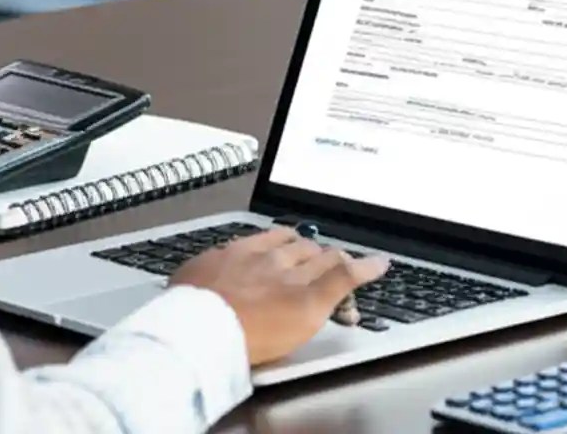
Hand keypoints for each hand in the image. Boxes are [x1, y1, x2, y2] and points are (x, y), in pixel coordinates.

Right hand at [170, 227, 390, 364]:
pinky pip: (346, 275)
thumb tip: (192, 282)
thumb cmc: (187, 311)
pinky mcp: (311, 298)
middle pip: (305, 246)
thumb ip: (199, 277)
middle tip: (320, 266)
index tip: (294, 249)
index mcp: (241, 252)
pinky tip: (380, 265)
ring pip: (327, 258)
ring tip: (346, 268)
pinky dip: (367, 269)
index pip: (276, 238)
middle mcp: (270, 257)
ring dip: (336, 263)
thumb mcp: (186, 283)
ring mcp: (292, 276)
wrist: (199, 327)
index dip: (290, 245)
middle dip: (314, 255)